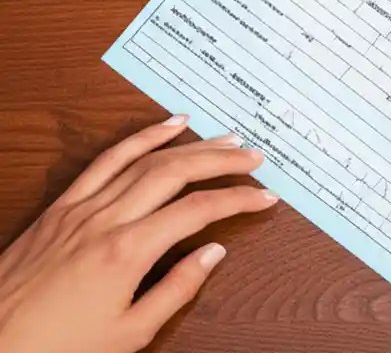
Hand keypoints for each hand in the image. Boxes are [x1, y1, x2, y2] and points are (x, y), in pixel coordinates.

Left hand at [0, 117, 278, 352]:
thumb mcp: (129, 334)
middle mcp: (104, 220)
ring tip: (223, 139)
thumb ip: (177, 289)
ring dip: (188, 145)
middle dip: (220, 162)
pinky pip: (105, 161)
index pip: (197, 211)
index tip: (265, 197)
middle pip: (174, 173)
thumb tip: (214, 252)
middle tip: (254, 159)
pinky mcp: (59, 208)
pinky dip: (137, 139)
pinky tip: (162, 127)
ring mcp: (79, 208)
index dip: (236, 200)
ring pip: (143, 160)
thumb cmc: (58, 348)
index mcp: (127, 252)